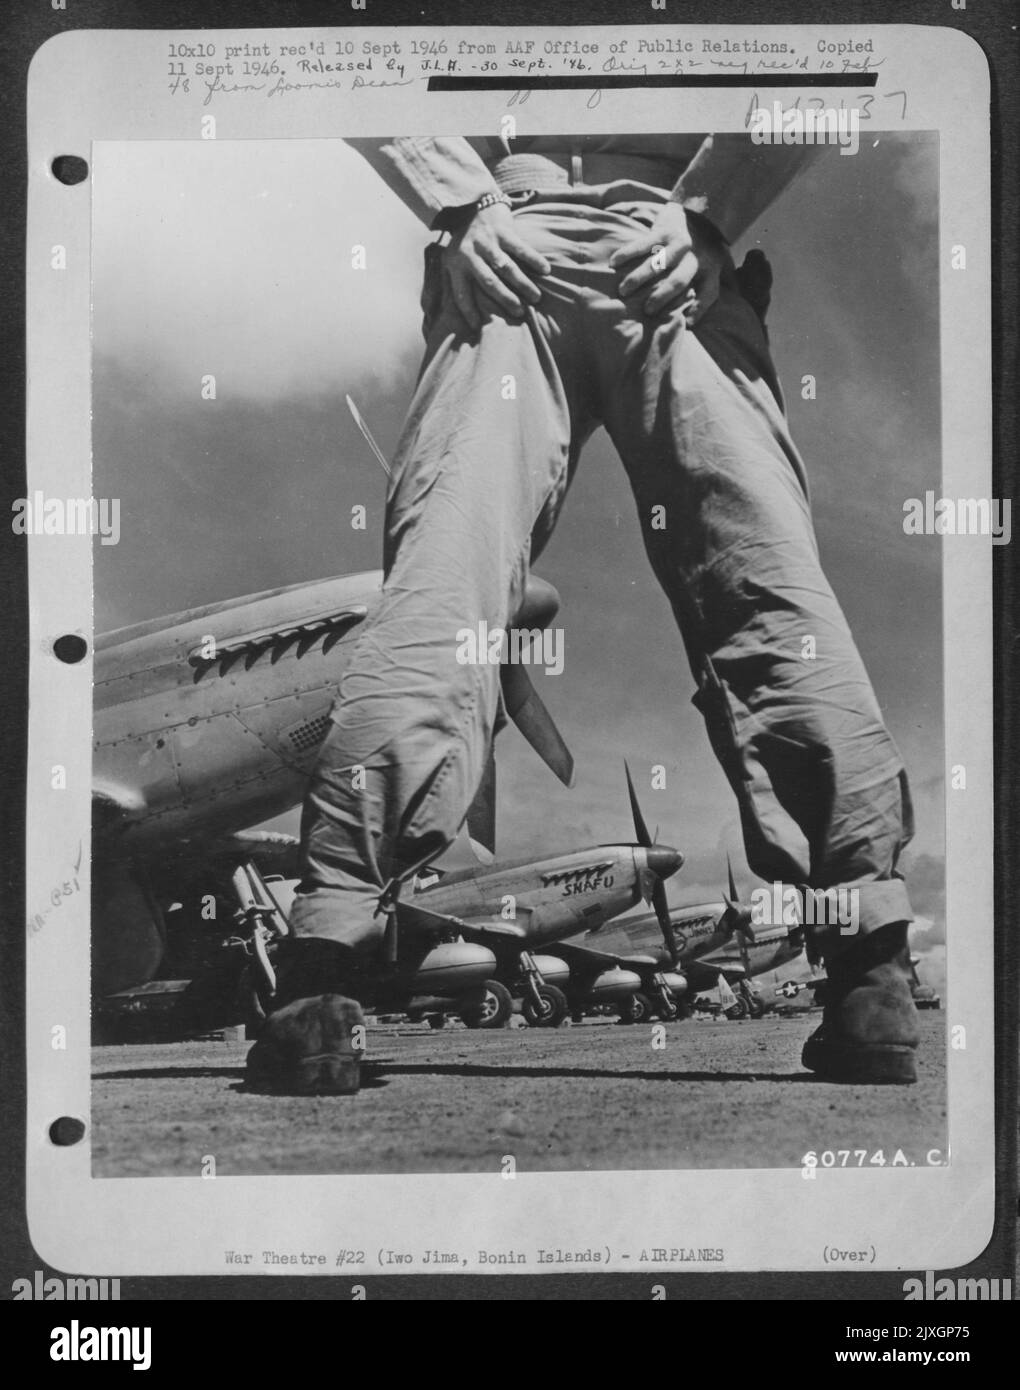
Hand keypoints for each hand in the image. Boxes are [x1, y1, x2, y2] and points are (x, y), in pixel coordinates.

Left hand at [443, 202, 550, 331]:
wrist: (469, 205)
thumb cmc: (462, 243)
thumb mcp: (448, 261)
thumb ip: (448, 283)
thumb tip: (444, 311)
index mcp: (455, 265)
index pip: (461, 293)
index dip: (469, 311)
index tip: (478, 328)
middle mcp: (470, 254)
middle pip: (489, 282)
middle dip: (505, 299)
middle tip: (519, 313)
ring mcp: (487, 242)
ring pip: (506, 267)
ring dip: (522, 283)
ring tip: (536, 298)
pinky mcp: (502, 231)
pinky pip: (520, 248)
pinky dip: (533, 259)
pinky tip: (545, 270)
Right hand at [610, 202, 724, 322]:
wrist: (695, 213)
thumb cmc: (697, 254)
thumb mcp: (708, 271)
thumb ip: (702, 294)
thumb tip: (690, 323)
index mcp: (709, 269)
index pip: (709, 291)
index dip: (700, 308)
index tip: (688, 323)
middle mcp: (695, 256)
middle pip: (679, 280)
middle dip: (662, 296)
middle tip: (647, 310)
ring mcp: (679, 242)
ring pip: (657, 263)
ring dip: (639, 277)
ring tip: (622, 290)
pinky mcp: (663, 230)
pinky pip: (643, 244)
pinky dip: (627, 253)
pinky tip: (614, 262)